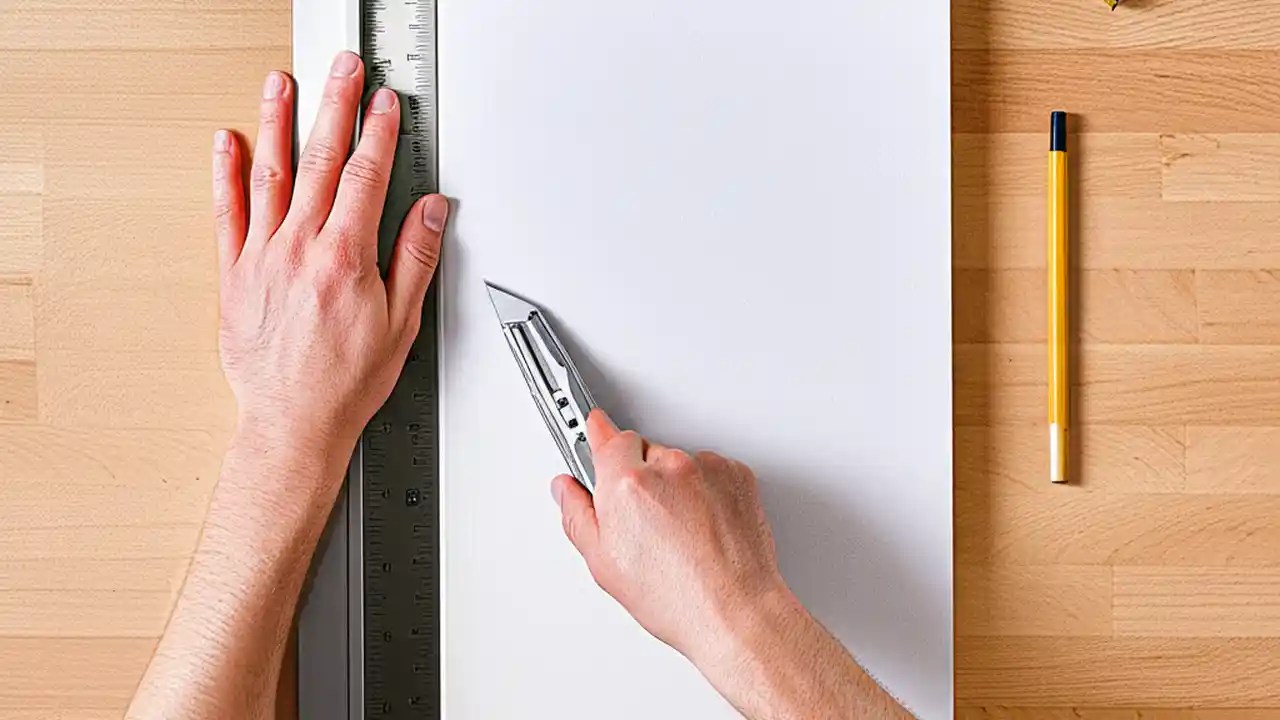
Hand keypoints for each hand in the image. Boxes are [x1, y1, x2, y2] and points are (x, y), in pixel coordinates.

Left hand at [211, 51, 448, 471]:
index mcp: (344, 257)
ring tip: (282, 84)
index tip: (384, 103)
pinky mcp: (235, 273)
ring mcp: (262, 257)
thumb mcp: (402, 324)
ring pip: (269, 174)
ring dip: (277, 122)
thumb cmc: (345, 381)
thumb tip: (428, 212)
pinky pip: (227, 213)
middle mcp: (299, 248)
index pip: (365, 177)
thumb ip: (414, 260)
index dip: (378, 133)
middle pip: (319, 160)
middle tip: (341, 69)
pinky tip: (228, 143)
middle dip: (334, 107)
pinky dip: (226, 174)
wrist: (292, 421)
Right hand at [551, 410, 788, 663]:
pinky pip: (711, 471)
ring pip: (679, 462)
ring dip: (675, 484)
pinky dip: (707, 491)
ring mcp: (706, 468)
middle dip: (639, 476)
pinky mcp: (736, 474)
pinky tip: (704, 527)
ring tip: (682, 532)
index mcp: (627, 482)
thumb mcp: (604, 564)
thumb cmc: (675, 595)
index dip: (598, 436)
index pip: (605, 435)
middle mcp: (668, 465)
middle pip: (643, 451)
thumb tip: (567, 490)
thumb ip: (578, 514)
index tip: (593, 428)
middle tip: (644, 519)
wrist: (734, 609)